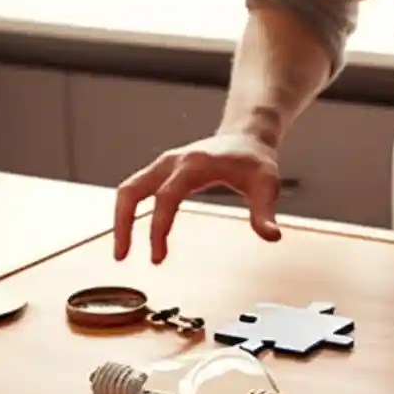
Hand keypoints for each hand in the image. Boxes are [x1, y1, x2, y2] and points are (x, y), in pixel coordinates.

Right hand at [113, 132, 282, 262]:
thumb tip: (272, 236)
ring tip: (121, 252)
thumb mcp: (266, 185)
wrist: (246, 137)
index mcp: (194, 164)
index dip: (158, 227)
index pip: (166, 197)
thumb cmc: (254, 161)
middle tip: (121, 256)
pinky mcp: (161, 171)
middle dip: (123, 223)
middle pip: (132, 189)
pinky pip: (135, 189)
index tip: (158, 256)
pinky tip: (131, 234)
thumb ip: (264, 212)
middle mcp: (172, 162)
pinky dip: (128, 212)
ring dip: (121, 219)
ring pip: (128, 189)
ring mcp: (163, 165)